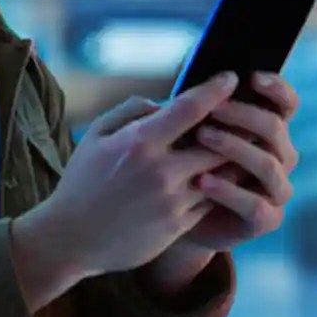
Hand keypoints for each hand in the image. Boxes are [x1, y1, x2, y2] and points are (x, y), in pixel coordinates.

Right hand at [10, 73, 237, 309]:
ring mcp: (173, 201)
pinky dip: (221, 186)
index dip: (215, 89)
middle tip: (245, 114)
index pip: (190, 108)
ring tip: (240, 145)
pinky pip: (212, 200)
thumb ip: (130, 111)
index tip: (230, 77)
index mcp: (139, 142)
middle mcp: (161, 170)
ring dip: (232, 157)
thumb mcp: (95, 136)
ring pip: (222, 173)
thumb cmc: (81, 181)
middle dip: (235, 125)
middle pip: (218, 141)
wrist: (71, 239)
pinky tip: (222, 178)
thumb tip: (163, 104)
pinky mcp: (178, 226)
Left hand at [181, 72, 300, 251]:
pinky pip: (255, 204)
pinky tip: (201, 180)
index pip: (286, 103)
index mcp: (268, 129)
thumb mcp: (187, 127)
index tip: (251, 76)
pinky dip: (228, 190)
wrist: (175, 215)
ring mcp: (276, 189)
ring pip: (268, 164)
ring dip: (235, 147)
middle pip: (275, 129)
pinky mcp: (266, 219)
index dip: (275, 88)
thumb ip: (198, 101)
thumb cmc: (182, 160)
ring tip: (203, 136)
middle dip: (243, 115)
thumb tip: (192, 65)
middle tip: (213, 109)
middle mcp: (281, 156)